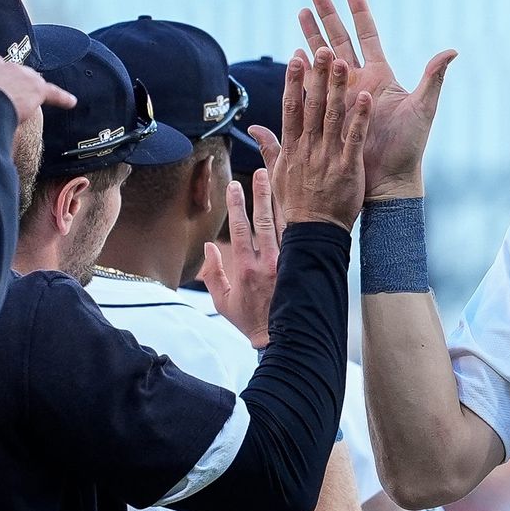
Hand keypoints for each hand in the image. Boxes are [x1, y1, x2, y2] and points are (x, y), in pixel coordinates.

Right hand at [0, 54, 74, 128]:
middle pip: (5, 71)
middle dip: (7, 83)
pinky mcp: (35, 86)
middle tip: (6, 99)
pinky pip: (52, 91)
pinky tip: (71, 102)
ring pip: (27, 79)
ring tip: (31, 101)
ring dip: (29, 90)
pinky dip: (61, 98)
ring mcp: (16, 72)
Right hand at [198, 139, 280, 346]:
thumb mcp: (223, 302)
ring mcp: (288, 264)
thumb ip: (212, 274)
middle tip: (259, 171)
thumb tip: (208, 247)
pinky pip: (300, 237)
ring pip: (284, 225)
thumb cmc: (251, 323)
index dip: (236, 206)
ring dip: (280, 201)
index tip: (234, 186)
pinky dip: (298, 218)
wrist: (285, 339)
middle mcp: (269, 263)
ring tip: (279, 180)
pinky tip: (298, 202)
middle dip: (260, 194)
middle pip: (264, 221)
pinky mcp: (301, 266)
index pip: (239, 230)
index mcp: (247, 270)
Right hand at [269, 48, 371, 228]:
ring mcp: (328, 156)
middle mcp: (309, 148)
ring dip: (338, 88)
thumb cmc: (297, 204)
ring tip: (343, 62)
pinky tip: (366, 97)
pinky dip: (360, 118)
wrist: (314, 233)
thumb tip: (254, 127)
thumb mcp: (278, 174)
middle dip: (317, 76)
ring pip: (333, 116)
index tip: (297, 57)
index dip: (294, 81)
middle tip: (322, 48)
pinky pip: (354, 139)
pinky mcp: (348, 168)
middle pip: (313, 105)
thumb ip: (269, 147)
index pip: (291, 107)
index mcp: (292, 147)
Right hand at [296, 0, 455, 199]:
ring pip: (324, 58)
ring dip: (312, 36)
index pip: (368, 36)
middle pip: (341, 40)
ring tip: (301, 11)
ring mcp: (342, 96)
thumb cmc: (409, 145)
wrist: (389, 178)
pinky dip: (305, 69)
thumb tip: (451, 50)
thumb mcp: (423, 108)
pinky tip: (295, 52)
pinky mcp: (329, 113)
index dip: (360, 13)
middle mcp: (360, 81)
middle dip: (328, 16)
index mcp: (381, 76)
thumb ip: (433, 77)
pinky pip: (314, 87)